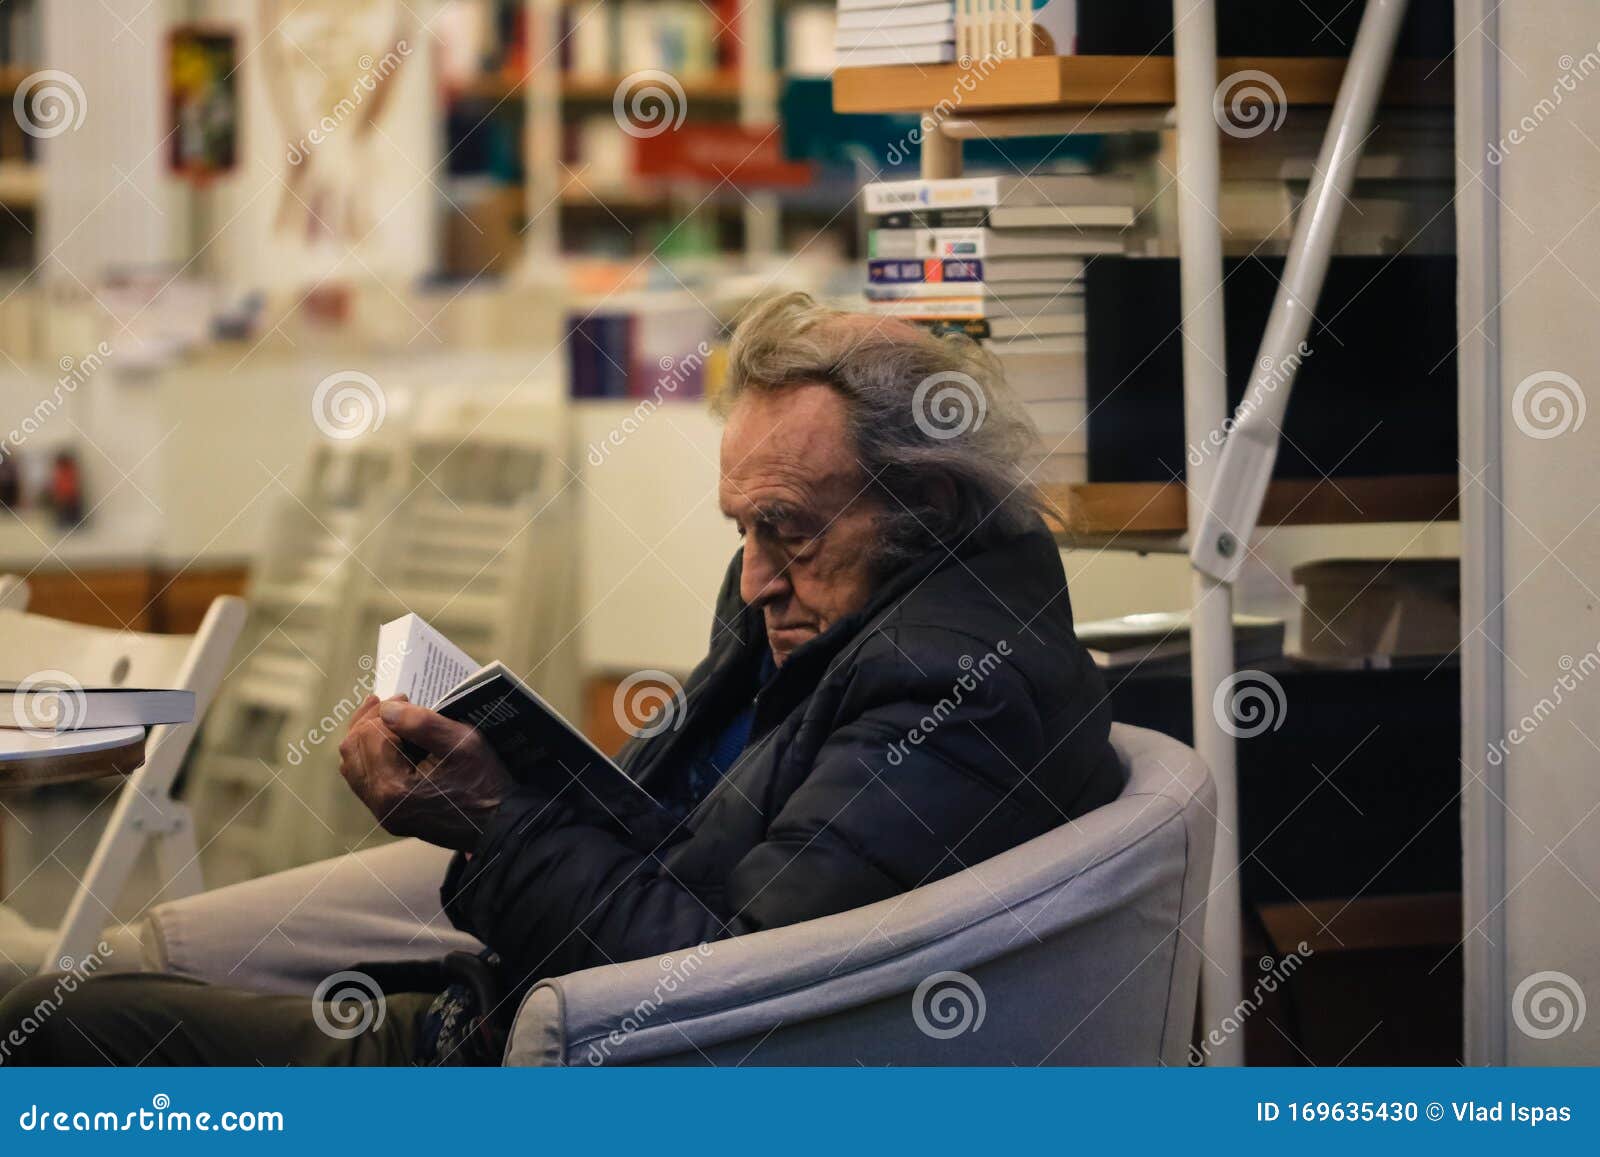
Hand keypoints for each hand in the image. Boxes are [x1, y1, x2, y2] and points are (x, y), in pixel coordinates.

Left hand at [337, 695, 514, 851]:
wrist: (498, 823)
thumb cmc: (485, 783)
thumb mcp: (461, 742)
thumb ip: (420, 722)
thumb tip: (387, 708)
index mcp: (394, 788)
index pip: (370, 736)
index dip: (384, 711)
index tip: (406, 698)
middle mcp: (381, 805)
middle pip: (352, 751)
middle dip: (368, 721)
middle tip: (390, 703)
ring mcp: (384, 814)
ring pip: (353, 766)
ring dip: (365, 738)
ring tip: (383, 717)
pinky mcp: (391, 815)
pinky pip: (365, 781)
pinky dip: (370, 756)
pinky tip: (386, 742)